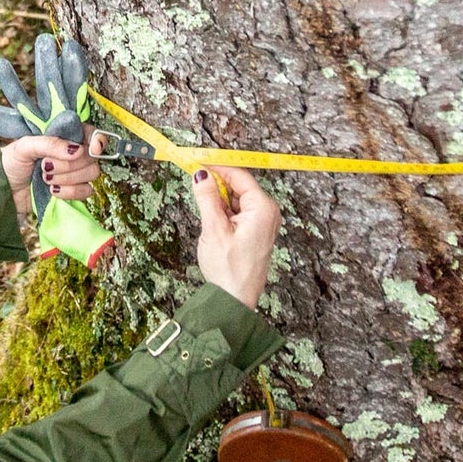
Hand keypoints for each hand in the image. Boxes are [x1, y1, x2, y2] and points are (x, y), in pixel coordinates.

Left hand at [0, 125, 106, 217]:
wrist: (3, 190)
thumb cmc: (11, 163)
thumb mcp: (24, 146)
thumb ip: (50, 143)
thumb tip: (77, 150)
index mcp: (64, 137)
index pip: (91, 134)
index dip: (98, 140)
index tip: (92, 148)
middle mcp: (72, 154)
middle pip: (92, 157)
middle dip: (69, 164)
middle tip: (45, 166)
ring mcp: (74, 173)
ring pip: (92, 173)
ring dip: (68, 177)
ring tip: (45, 178)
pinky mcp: (72, 192)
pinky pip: (86, 191)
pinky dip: (70, 192)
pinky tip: (52, 191)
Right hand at [192, 165, 279, 308]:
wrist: (234, 299)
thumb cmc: (229, 269)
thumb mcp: (213, 229)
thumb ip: (207, 198)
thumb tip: (201, 175)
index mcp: (262, 208)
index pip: (239, 176)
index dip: (217, 167)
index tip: (198, 162)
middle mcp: (267, 213)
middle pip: (238, 187)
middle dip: (217, 186)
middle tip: (195, 186)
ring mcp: (262, 223)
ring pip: (236, 200)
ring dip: (218, 202)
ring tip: (206, 217)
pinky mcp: (255, 233)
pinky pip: (238, 213)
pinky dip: (223, 213)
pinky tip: (213, 224)